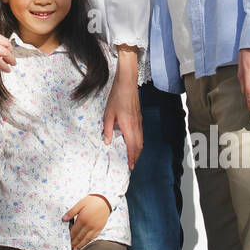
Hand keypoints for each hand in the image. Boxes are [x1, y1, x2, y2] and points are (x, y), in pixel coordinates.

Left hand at [64, 195, 110, 249]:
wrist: (105, 201)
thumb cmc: (91, 201)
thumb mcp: (80, 204)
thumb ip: (71, 212)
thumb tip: (63, 219)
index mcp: (83, 219)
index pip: (74, 230)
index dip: (70, 236)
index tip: (66, 240)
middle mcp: (89, 225)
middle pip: (80, 236)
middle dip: (74, 242)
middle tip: (69, 247)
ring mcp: (95, 228)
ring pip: (86, 239)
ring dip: (80, 244)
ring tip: (76, 248)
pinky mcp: (100, 228)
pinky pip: (93, 237)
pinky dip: (88, 241)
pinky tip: (85, 243)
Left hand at [103, 50, 142, 167]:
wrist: (127, 83)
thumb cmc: (116, 97)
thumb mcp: (108, 114)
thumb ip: (108, 129)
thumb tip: (108, 142)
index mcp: (128, 126)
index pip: (132, 146)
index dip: (131, 157)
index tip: (131, 166)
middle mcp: (136, 125)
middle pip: (139, 145)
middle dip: (136, 156)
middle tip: (133, 165)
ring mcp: (139, 121)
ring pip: (141, 139)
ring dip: (138, 149)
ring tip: (134, 156)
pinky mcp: (139, 117)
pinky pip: (141, 133)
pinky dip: (139, 141)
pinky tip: (135, 142)